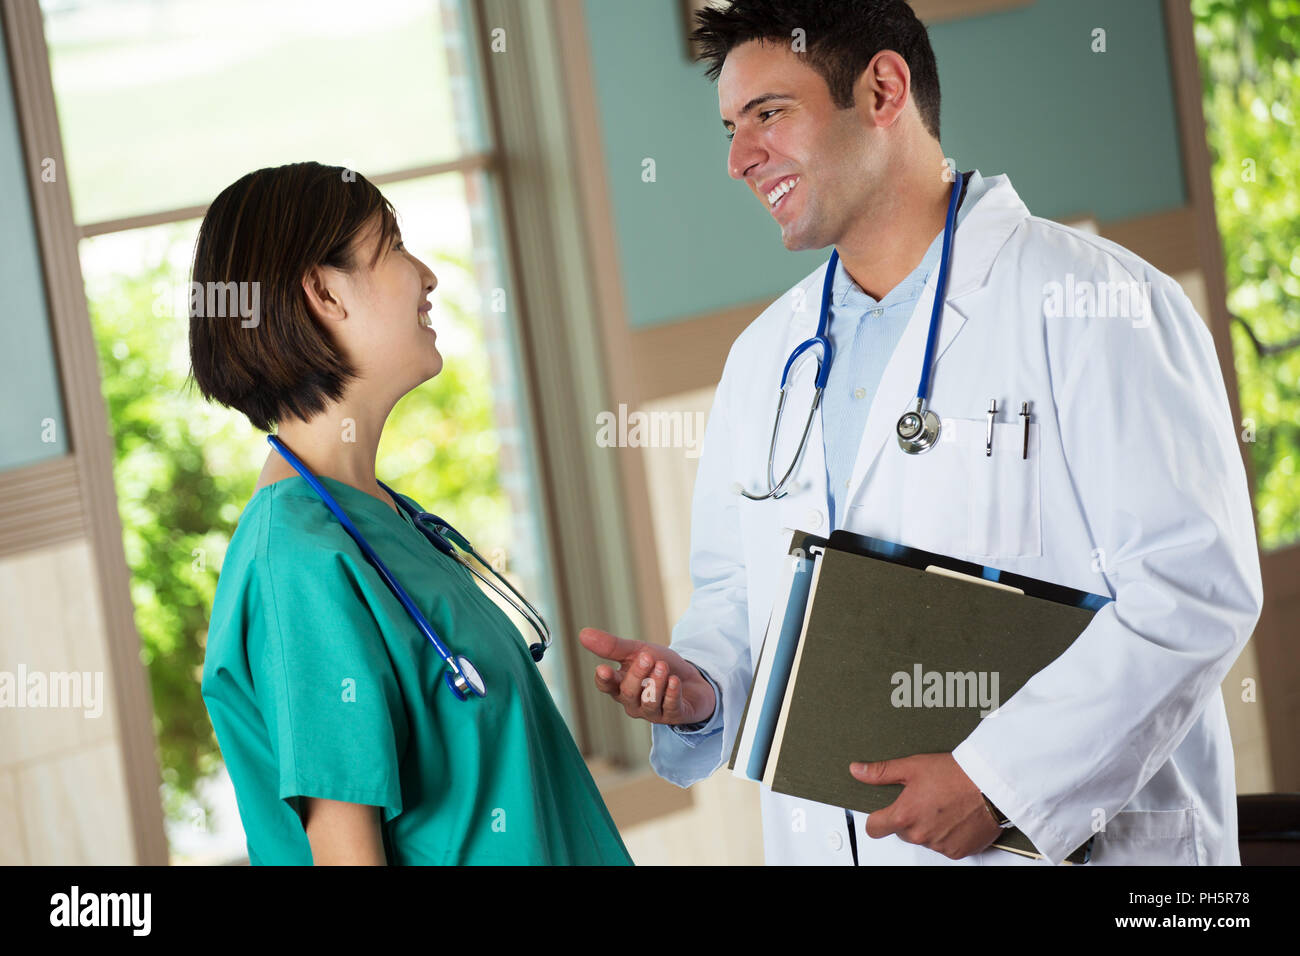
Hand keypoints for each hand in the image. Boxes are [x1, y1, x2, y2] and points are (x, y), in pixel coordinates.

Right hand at [579, 627, 716, 725]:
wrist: (691, 678)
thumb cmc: (659, 665)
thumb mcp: (637, 650)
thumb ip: (612, 646)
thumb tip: (582, 633)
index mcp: (620, 686)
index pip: (606, 686)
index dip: (604, 679)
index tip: (603, 668)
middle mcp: (634, 703)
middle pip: (628, 693)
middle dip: (637, 674)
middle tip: (648, 657)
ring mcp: (653, 712)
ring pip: (649, 702)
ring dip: (656, 682)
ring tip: (663, 666)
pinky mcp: (674, 716)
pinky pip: (670, 708)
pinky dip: (672, 693)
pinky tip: (675, 681)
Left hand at [850, 753, 1001, 859]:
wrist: (991, 785)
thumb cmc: (955, 774)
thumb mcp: (913, 766)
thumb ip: (881, 772)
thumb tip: (857, 771)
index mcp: (904, 816)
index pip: (874, 829)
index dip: (876, 819)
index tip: (881, 814)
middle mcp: (920, 835)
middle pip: (902, 832)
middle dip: (908, 819)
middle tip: (924, 799)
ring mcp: (939, 846)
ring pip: (924, 838)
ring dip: (929, 826)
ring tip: (943, 805)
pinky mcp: (958, 852)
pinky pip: (945, 846)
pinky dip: (948, 835)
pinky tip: (956, 817)